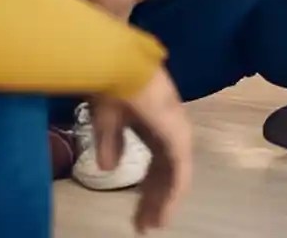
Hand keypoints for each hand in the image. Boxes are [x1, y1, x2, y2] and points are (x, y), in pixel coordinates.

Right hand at [96, 67, 191, 234]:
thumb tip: (110, 167)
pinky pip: (179, 175)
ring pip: (174, 179)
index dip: (145, 190)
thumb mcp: (107, 121)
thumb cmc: (112, 86)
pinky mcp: (178, 139)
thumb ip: (110, 144)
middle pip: (165, 175)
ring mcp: (177, 135)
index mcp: (155, 126)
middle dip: (153, 201)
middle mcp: (170, 132)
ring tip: (152, 225)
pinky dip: (172, 196)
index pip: (155, 166)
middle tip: (143, 226)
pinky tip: (163, 213)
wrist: (119, 66)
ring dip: (163, 203)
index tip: (137, 214)